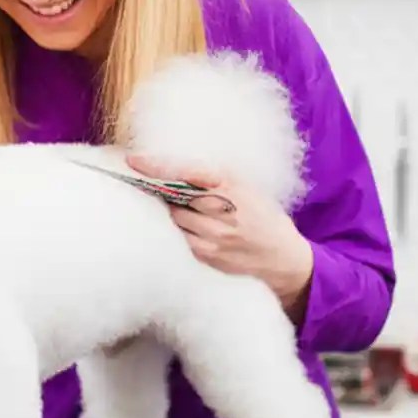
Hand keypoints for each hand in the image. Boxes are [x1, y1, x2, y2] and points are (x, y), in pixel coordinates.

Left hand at [127, 155, 313, 315]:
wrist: (283, 257)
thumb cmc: (263, 215)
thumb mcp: (248, 187)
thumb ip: (216, 178)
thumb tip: (178, 166)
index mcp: (231, 186)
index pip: (187, 172)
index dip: (158, 166)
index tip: (134, 160)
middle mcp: (221, 211)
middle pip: (173, 196)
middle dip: (158, 188)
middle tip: (144, 181)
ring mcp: (213, 236)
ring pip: (174, 218)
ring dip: (167, 210)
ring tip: (165, 204)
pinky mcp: (208, 255)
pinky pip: (180, 238)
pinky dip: (177, 229)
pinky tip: (181, 225)